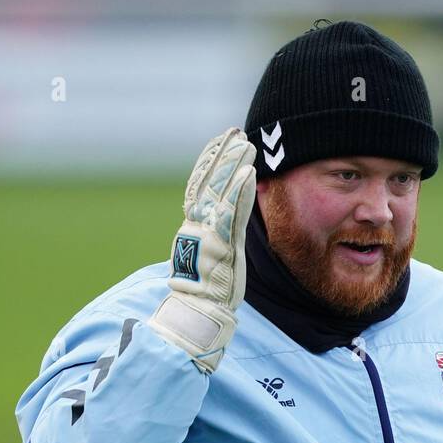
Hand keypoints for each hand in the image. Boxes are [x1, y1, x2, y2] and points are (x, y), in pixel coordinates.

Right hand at [148, 127, 256, 371]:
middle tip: (235, 132)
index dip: (208, 161)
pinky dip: (240, 190)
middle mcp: (198, 223)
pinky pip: (232, 211)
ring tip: (246, 143)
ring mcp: (209, 231)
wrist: (198, 310)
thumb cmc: (205, 290)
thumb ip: (214, 236)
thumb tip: (219, 226)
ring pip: (220, 190)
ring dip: (233, 164)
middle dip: (221, 154)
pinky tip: (249, 171)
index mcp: (192, 225)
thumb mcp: (208, 256)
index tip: (219, 141)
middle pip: (208, 180)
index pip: (199, 185)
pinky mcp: (222, 241)